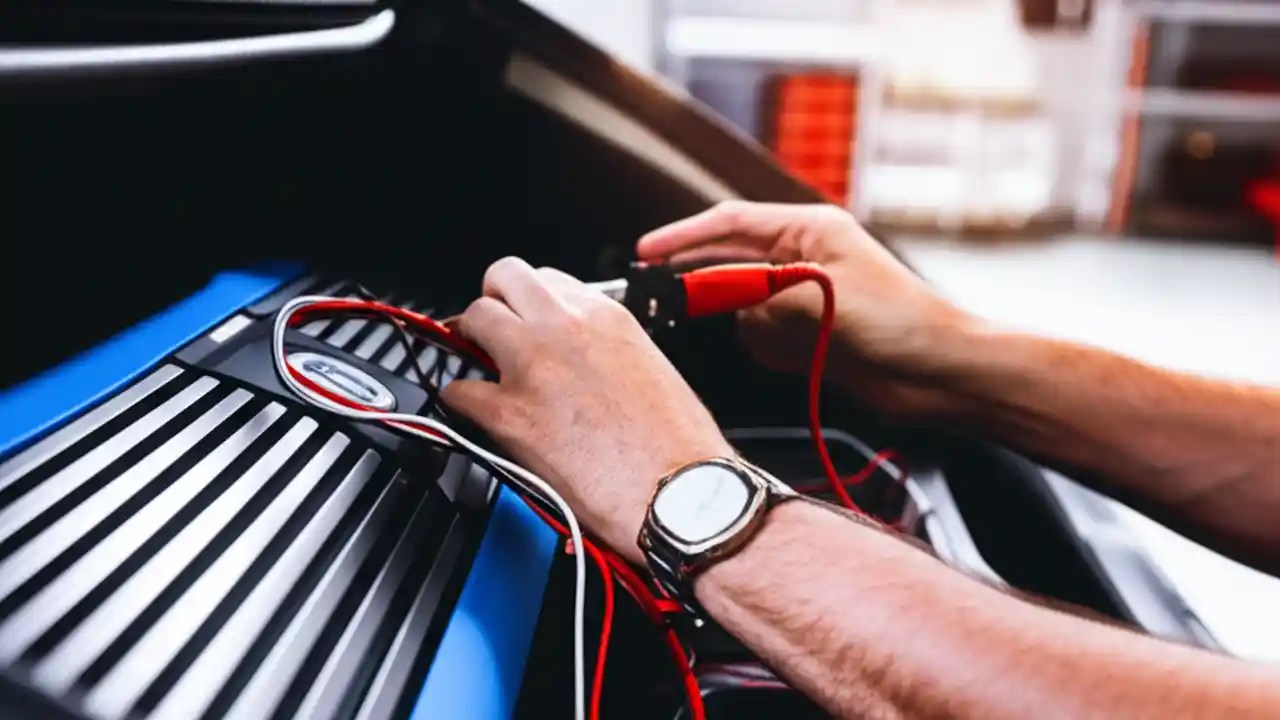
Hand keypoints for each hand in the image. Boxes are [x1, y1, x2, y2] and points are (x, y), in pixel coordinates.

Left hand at [441, 257, 733, 561]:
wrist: (681, 495)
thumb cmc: (680, 446)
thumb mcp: (652, 367)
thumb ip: (607, 346)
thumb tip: (582, 354)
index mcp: (606, 315)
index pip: (549, 278)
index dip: (533, 302)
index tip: (530, 320)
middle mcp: (565, 328)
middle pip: (503, 277)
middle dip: (494, 301)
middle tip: (493, 330)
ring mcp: (532, 366)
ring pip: (473, 318)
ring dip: (471, 340)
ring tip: (479, 365)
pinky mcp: (509, 414)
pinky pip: (456, 390)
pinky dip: (459, 401)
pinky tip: (473, 413)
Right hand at [637, 201, 977, 419]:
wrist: (943, 373)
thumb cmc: (902, 321)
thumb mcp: (822, 296)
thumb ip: (760, 294)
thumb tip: (716, 299)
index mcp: (809, 231)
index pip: (730, 224)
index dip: (684, 236)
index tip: (646, 253)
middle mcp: (800, 259)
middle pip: (729, 264)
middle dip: (707, 286)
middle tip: (670, 302)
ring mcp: (801, 298)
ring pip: (741, 310)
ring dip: (755, 328)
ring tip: (794, 340)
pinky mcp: (805, 334)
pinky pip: (760, 340)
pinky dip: (770, 351)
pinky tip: (802, 357)